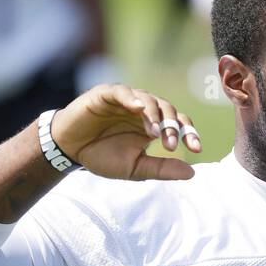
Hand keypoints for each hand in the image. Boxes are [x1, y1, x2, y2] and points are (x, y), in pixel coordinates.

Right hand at [51, 83, 201, 181]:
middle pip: (167, 109)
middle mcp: (143, 110)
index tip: (196, 149)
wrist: (70, 151)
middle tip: (171, 145)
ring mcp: (126, 100)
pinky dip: (132, 98)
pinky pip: (123, 92)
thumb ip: (161, 168)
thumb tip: (192, 173)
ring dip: (154, 115)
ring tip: (154, 133)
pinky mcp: (106, 94)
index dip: (189, 133)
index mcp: (152, 126)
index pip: (178, 123)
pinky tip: (139, 108)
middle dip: (172, 127)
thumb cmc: (101, 157)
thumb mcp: (134, 168)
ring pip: (149, 99)